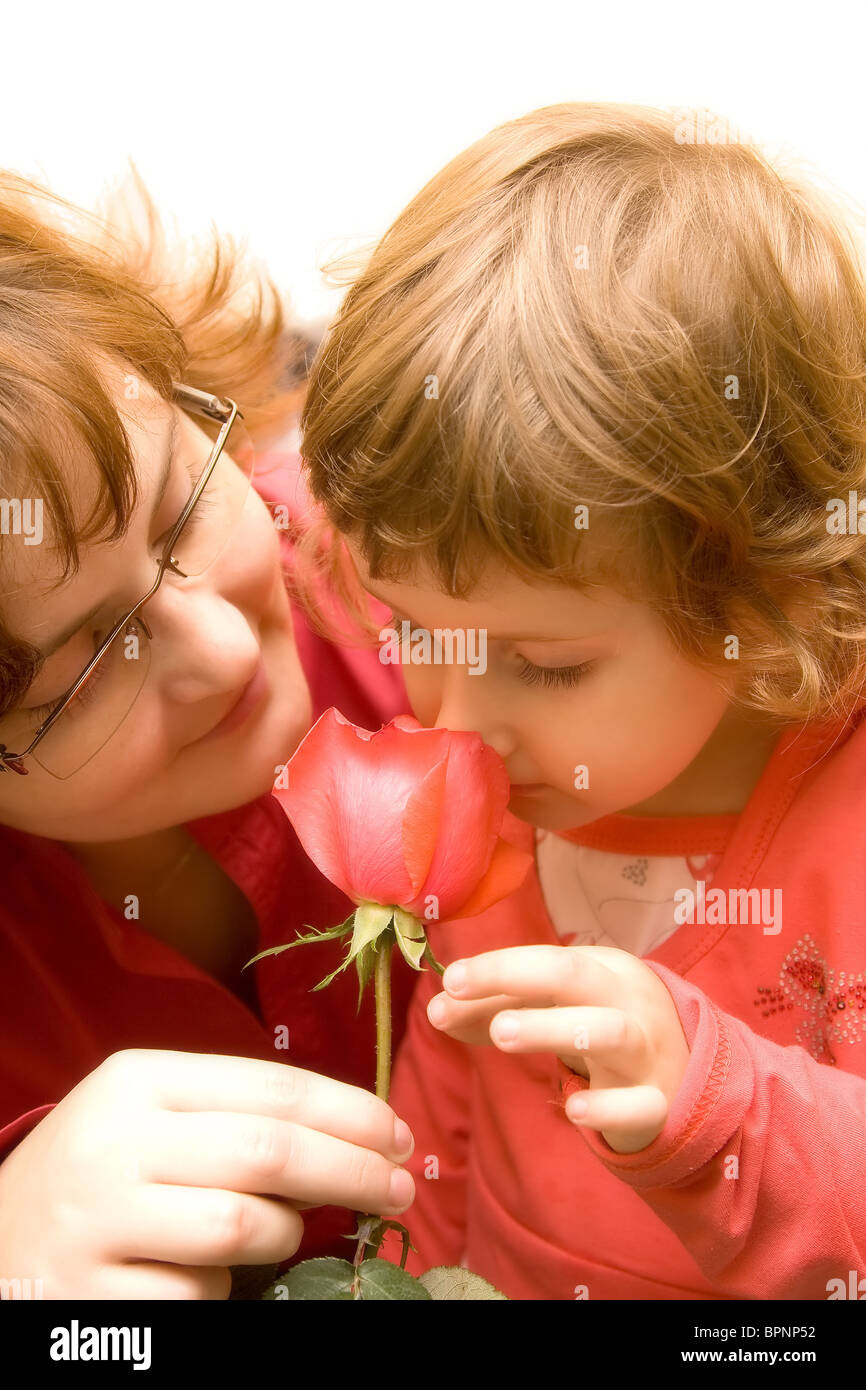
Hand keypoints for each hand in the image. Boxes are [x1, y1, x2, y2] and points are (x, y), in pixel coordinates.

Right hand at [0, 1049, 414, 1298]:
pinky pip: (198, 1294)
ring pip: (243, 1227)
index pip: (272, 1087)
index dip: (351, 1113)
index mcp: (138, 1081)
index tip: (400, 1138)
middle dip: (354, 1169)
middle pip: (270, 1152)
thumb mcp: (156, 1120)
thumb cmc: (104, 1172)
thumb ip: (238, 1118)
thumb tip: (360, 1138)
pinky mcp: (92, 1299)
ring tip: (279, 1233)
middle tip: (401, 1189)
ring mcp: (98, 1223)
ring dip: (284, 1235)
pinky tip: (198, 1276)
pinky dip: (219, 1290)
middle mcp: (114, 1142)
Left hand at [426, 945, 689, 1153]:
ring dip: (552, 1028)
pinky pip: (639, 1105)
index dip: (496, 966)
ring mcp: (647, 1053)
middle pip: (578, 978)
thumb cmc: (603, 1034)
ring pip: (608, 1032)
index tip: (449, 980)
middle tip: (459, 992)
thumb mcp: (556, 1012)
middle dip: (517, 978)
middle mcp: (629, 1002)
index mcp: (605, 970)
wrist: (684, 1085)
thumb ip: (497, 1009)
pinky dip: (607, 1107)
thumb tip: (438, 1010)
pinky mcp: (658, 1105)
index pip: (547, 958)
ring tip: (501, 1034)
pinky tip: (574, 1110)